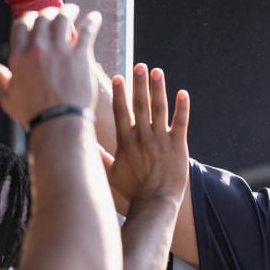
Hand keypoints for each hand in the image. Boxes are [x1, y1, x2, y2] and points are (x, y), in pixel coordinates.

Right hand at [0, 5, 100, 126]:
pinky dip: (92, 21)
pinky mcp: (80, 57)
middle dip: (49, 12)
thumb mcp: (8, 98)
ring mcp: (59, 51)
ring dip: (68, 10)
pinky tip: (95, 17)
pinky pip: (86, 31)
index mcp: (19, 57)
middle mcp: (37, 49)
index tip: (35, 17)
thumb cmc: (34, 115)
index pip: (21, 25)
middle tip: (56, 13)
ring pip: (63, 19)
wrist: (59, 123)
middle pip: (42, 18)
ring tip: (74, 9)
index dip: (29, 17)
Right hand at [108, 64, 190, 202]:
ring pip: (159, 108)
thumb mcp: (111, 174)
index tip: (119, 77)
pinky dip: (182, 107)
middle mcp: (142, 136)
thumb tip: (86, 147)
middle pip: (140, 104)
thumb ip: (100, 157)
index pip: (121, 111)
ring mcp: (161, 139)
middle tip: (140, 66)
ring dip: (158, 88)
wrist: (155, 203)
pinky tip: (183, 93)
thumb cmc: (132, 192)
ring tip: (157, 71)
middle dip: (139, 83)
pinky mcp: (178, 146)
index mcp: (125, 141)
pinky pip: (181, 122)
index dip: (120, 93)